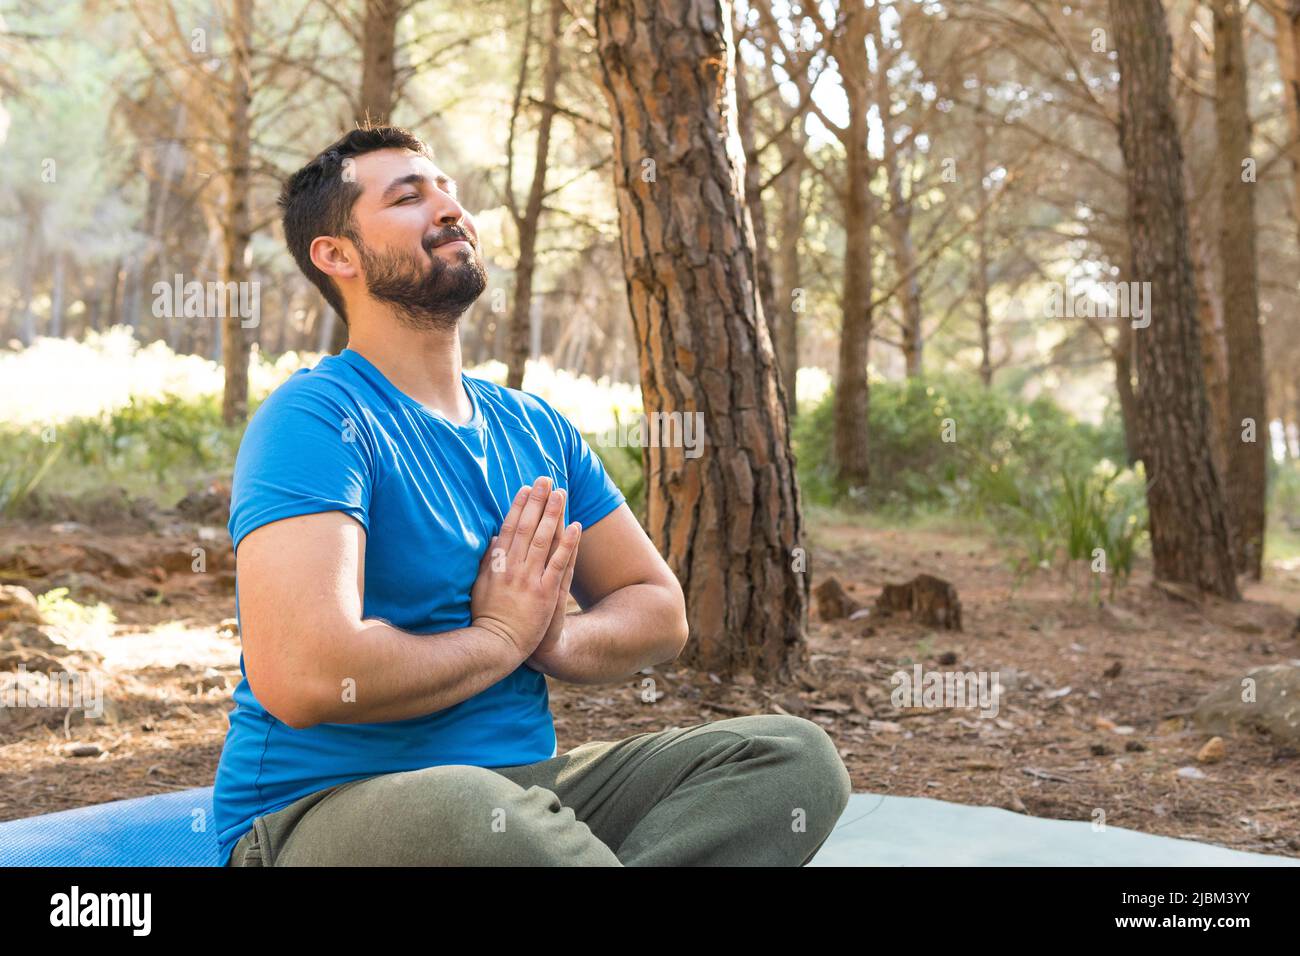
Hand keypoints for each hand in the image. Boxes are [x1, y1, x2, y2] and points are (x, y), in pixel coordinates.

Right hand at [470, 476, 578, 661]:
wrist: (497, 645)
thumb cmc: (487, 616)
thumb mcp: (479, 584)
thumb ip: (487, 560)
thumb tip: (494, 538)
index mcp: (496, 564)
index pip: (509, 528)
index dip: (519, 506)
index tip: (527, 488)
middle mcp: (513, 567)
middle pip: (527, 527)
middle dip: (537, 501)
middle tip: (546, 479)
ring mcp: (529, 579)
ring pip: (543, 540)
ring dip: (553, 514)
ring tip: (561, 493)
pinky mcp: (545, 593)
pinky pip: (559, 563)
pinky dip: (567, 543)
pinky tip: (575, 526)